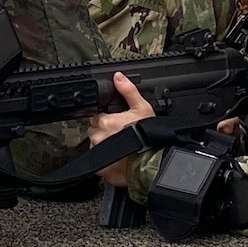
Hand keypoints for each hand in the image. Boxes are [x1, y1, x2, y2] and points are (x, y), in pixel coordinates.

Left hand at [88, 72, 155, 186]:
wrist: (153, 165)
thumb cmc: (149, 138)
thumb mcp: (142, 109)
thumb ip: (128, 91)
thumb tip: (118, 77)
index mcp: (105, 121)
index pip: (96, 116)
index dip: (106, 118)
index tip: (117, 122)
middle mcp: (98, 137)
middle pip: (95, 130)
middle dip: (104, 131)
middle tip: (120, 134)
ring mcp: (98, 153)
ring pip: (96, 145)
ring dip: (104, 145)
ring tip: (121, 147)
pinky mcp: (100, 169)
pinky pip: (98, 162)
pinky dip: (106, 160)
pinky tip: (118, 159)